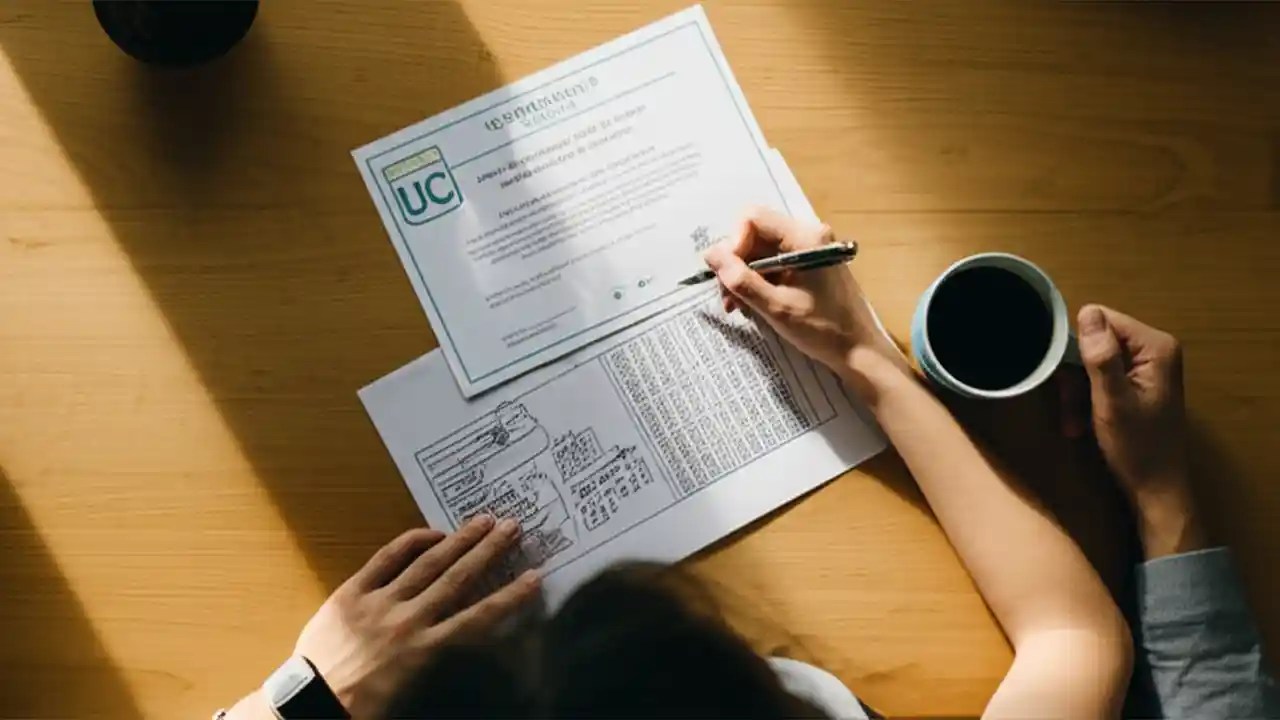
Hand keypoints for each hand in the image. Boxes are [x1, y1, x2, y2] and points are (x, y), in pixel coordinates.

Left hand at [293, 516, 539, 717]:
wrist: (311, 704)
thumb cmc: (366, 706)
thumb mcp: (412, 687)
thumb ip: (436, 655)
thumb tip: (460, 628)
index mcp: (426, 650)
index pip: (479, 618)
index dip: (510, 597)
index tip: (535, 577)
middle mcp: (409, 620)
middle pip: (458, 578)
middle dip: (489, 551)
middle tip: (513, 527)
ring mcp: (380, 602)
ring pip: (427, 563)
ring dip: (459, 540)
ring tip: (483, 521)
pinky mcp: (352, 592)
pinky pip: (386, 559)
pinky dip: (411, 541)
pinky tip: (432, 532)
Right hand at [703, 207, 908, 381]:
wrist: (858, 350)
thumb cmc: (822, 329)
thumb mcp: (776, 307)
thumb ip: (741, 280)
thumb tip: (710, 254)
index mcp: (805, 237)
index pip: (753, 219)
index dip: (733, 243)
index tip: (727, 274)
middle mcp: (807, 234)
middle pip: (755, 234)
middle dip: (735, 263)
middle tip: (727, 296)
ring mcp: (808, 249)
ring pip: (760, 250)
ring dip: (744, 275)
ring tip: (736, 305)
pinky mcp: (807, 264)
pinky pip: (773, 263)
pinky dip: (758, 281)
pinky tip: (751, 303)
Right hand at [1075, 304, 1204, 556]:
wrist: (1155, 489)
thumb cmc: (1137, 448)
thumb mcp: (1112, 402)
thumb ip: (1101, 357)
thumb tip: (1087, 311)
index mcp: (1156, 347)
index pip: (1104, 320)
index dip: (1078, 345)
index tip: (1062, 375)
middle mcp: (1154, 351)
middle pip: (1097, 342)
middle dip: (1075, 375)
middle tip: (1066, 407)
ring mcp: (1146, 368)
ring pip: (1093, 363)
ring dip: (1076, 392)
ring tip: (1072, 423)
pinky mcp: (1137, 385)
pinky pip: (1101, 379)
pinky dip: (1086, 400)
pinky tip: (1079, 424)